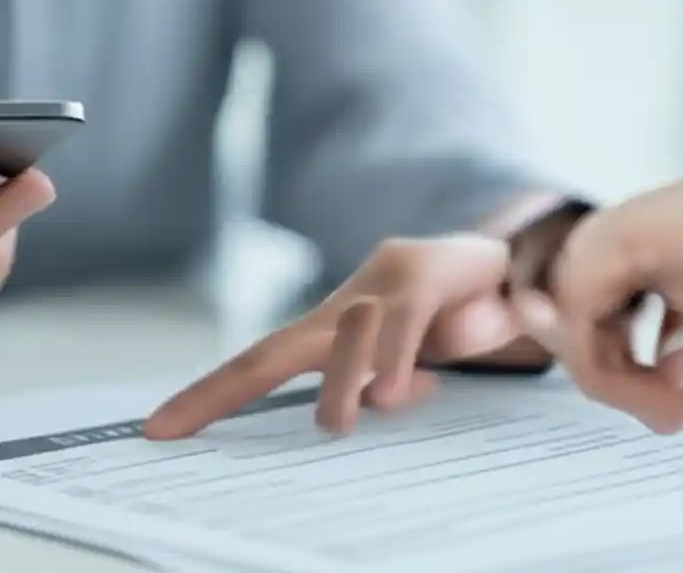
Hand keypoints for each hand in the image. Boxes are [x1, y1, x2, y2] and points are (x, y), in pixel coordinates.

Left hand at [144, 236, 551, 438]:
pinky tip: (395, 392)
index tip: (160, 429)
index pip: (262, 365)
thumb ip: (396, 376)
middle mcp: (345, 305)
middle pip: (269, 351)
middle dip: (217, 392)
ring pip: (339, 338)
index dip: (210, 397)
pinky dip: (393, 359)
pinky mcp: (424, 271)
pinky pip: (401, 321)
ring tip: (339, 424)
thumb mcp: (423, 361)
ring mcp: (381, 283)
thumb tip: (382, 396)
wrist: (522, 253)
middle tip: (169, 429)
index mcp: (335, 330)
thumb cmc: (460, 314)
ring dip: (337, 384)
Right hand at [542, 172, 682, 431]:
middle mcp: (593, 252)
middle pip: (590, 344)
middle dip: (649, 381)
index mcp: (596, 254)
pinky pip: (635, 319)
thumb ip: (667, 359)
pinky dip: (674, 340)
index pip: (573, 343)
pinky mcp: (638, 262)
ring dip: (668, 365)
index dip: (618, 387)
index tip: (666, 407)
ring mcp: (613, 257)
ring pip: (615, 337)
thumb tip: (651, 390)